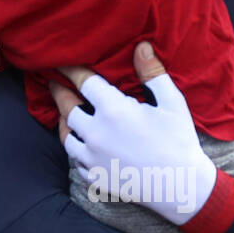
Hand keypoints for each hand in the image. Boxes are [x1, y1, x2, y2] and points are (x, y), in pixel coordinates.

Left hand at [50, 44, 218, 225]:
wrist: (180, 186)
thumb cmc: (179, 141)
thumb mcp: (171, 102)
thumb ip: (152, 73)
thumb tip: (141, 46)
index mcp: (113, 111)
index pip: (84, 82)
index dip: (72, 69)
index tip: (63, 63)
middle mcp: (96, 134)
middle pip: (67, 108)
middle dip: (59, 93)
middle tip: (54, 84)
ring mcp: (92, 158)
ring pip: (66, 136)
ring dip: (63, 122)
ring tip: (64, 115)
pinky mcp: (95, 177)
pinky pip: (76, 161)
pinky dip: (76, 149)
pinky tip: (80, 144)